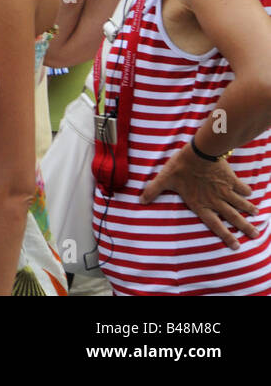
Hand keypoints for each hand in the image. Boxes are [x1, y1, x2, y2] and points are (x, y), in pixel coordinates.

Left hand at [140, 143, 259, 249]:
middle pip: (233, 218)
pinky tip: (250, 194)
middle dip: (245, 227)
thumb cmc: (181, 166)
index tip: (236, 245)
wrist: (199, 152)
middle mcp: (215, 201)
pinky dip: (247, 192)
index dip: (226, 236)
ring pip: (240, 204)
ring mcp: (225, 191)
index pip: (215, 225)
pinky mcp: (231, 180)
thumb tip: (140, 200)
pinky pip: (242, 188)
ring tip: (257, 216)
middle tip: (255, 235)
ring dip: (248, 210)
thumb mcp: (165, 179)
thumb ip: (154, 190)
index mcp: (201, 204)